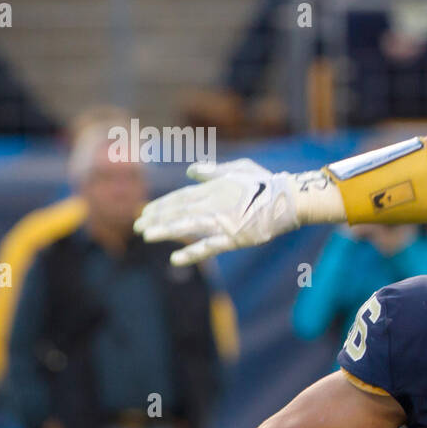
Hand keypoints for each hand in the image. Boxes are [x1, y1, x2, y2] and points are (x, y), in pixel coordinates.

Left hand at [133, 158, 299, 264]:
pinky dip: (192, 252)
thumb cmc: (266, 181)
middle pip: (179, 210)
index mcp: (213, 188)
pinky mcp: (235, 237)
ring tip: (146, 235)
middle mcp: (214, 204)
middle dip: (157, 218)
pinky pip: (210, 246)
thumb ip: (213, 171)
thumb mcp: (238, 168)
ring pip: (187, 225)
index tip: (144, 211)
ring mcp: (223, 221)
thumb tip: (192, 171)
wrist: (289, 198)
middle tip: (137, 226)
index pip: (180, 197)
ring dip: (165, 230)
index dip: (161, 204)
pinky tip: (175, 258)